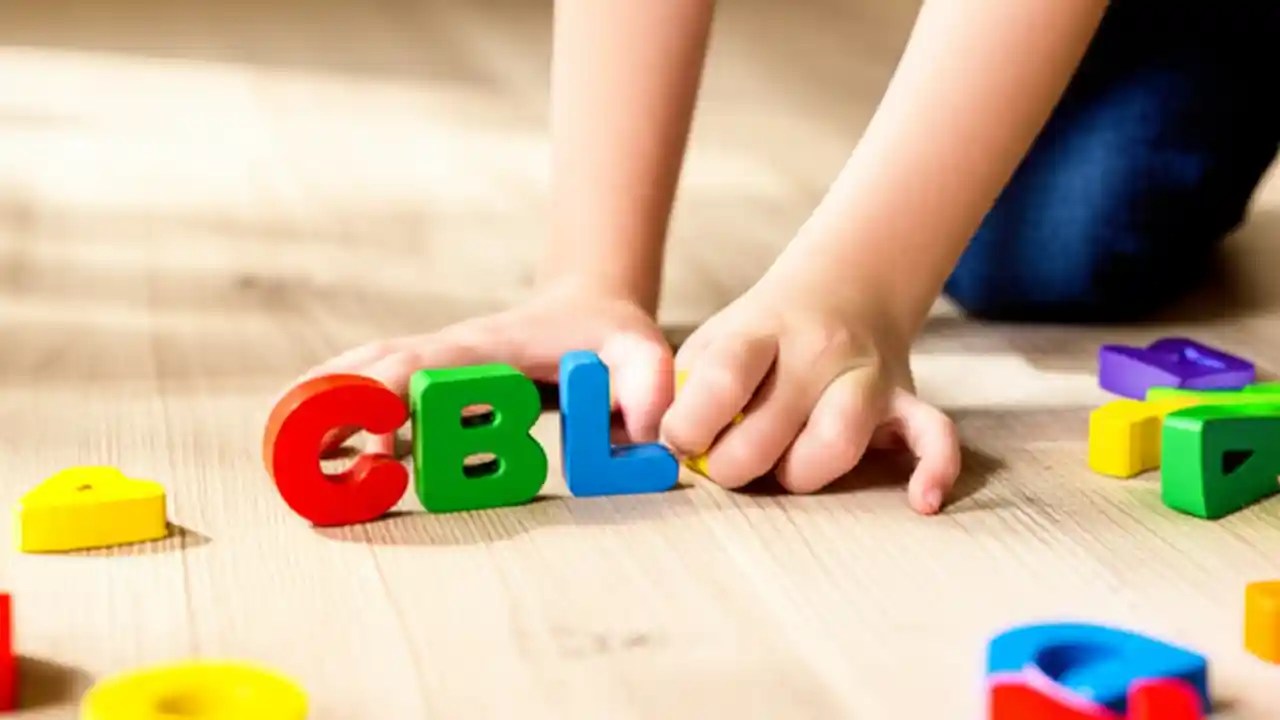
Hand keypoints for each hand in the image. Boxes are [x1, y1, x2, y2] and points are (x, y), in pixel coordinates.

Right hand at [296, 284, 673, 453]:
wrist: (588, 307)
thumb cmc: (612, 338)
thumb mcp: (645, 356)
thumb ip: (650, 390)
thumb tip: (646, 438)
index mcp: (491, 347)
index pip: (433, 365)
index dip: (400, 394)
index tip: (375, 437)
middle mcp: (449, 348)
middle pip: (378, 366)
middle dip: (337, 405)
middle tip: (296, 455)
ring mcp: (431, 356)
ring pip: (359, 369)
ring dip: (317, 401)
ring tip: (277, 450)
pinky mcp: (423, 372)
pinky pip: (363, 381)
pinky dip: (326, 400)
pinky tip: (295, 430)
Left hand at [660, 271, 960, 513]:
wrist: (843, 289)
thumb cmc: (760, 338)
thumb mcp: (712, 345)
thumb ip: (683, 393)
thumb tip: (647, 452)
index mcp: (757, 332)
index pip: (724, 377)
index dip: (693, 423)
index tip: (679, 443)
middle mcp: (817, 351)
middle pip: (775, 426)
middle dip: (739, 465)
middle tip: (728, 464)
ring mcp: (866, 375)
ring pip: (841, 437)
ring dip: (803, 474)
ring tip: (783, 470)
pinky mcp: (905, 400)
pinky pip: (934, 435)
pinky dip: (934, 470)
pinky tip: (922, 503)